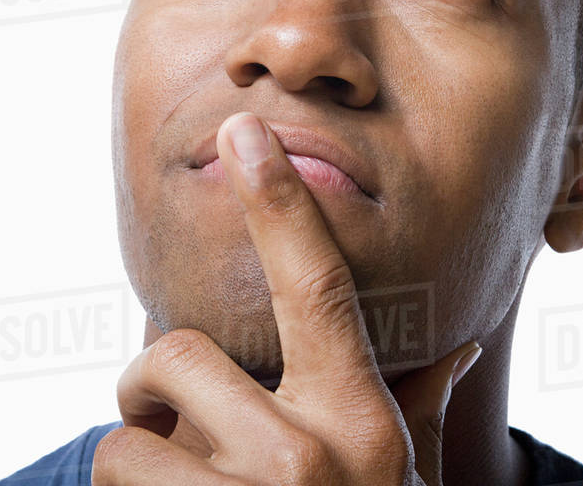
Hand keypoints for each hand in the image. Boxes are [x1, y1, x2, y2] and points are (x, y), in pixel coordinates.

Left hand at [94, 111, 481, 484]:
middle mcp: (306, 461)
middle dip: (153, 390)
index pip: (317, 287)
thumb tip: (461, 349)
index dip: (282, 202)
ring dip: (135, 467)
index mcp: (358, 422)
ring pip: (121, 441)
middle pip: (171, 358)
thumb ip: (418, 408)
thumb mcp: (398, 479)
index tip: (244, 131)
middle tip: (175, 431)